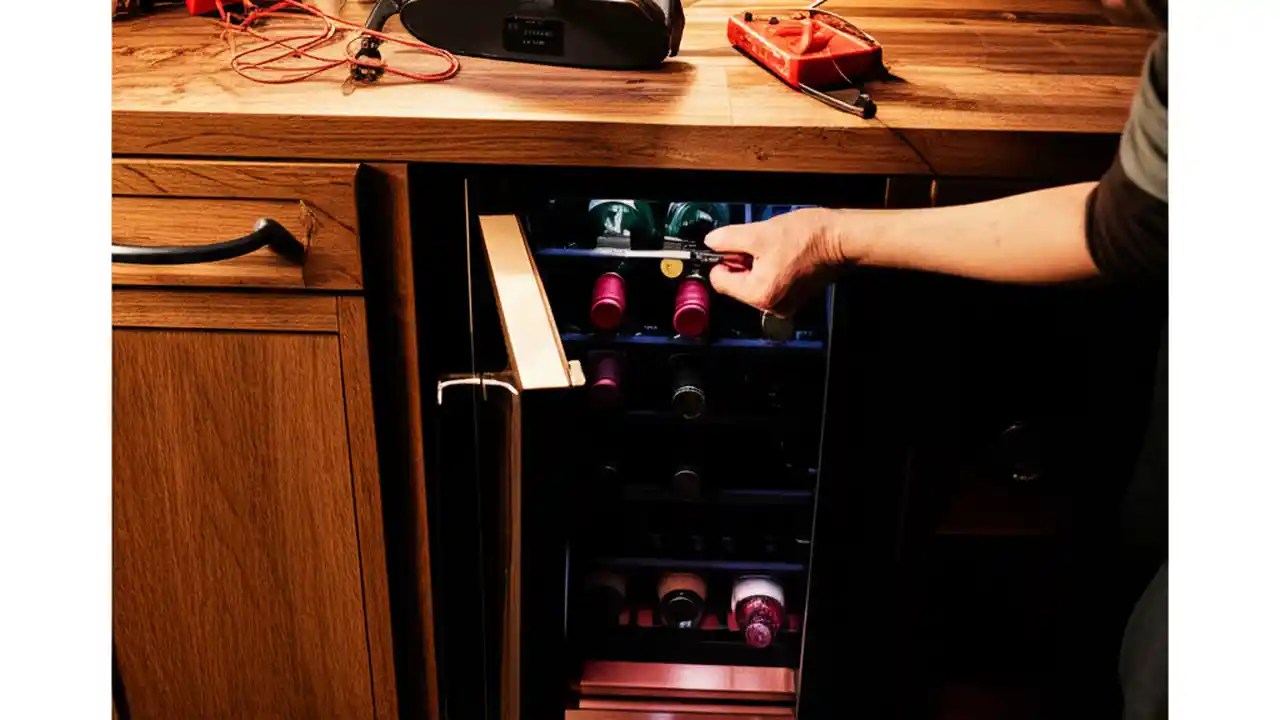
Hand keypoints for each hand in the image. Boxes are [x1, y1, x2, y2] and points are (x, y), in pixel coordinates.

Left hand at [704, 208, 844, 317]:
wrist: (840, 239)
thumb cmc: (805, 237)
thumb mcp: (758, 233)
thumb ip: (727, 239)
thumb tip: (710, 242)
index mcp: (759, 294)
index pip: (719, 281)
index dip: (722, 260)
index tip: (732, 246)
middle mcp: (770, 306)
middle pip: (736, 284)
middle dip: (742, 263)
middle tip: (759, 245)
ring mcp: (784, 305)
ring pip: (753, 283)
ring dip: (756, 265)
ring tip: (774, 249)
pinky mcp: (794, 298)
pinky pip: (770, 284)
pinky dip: (770, 270)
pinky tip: (783, 255)